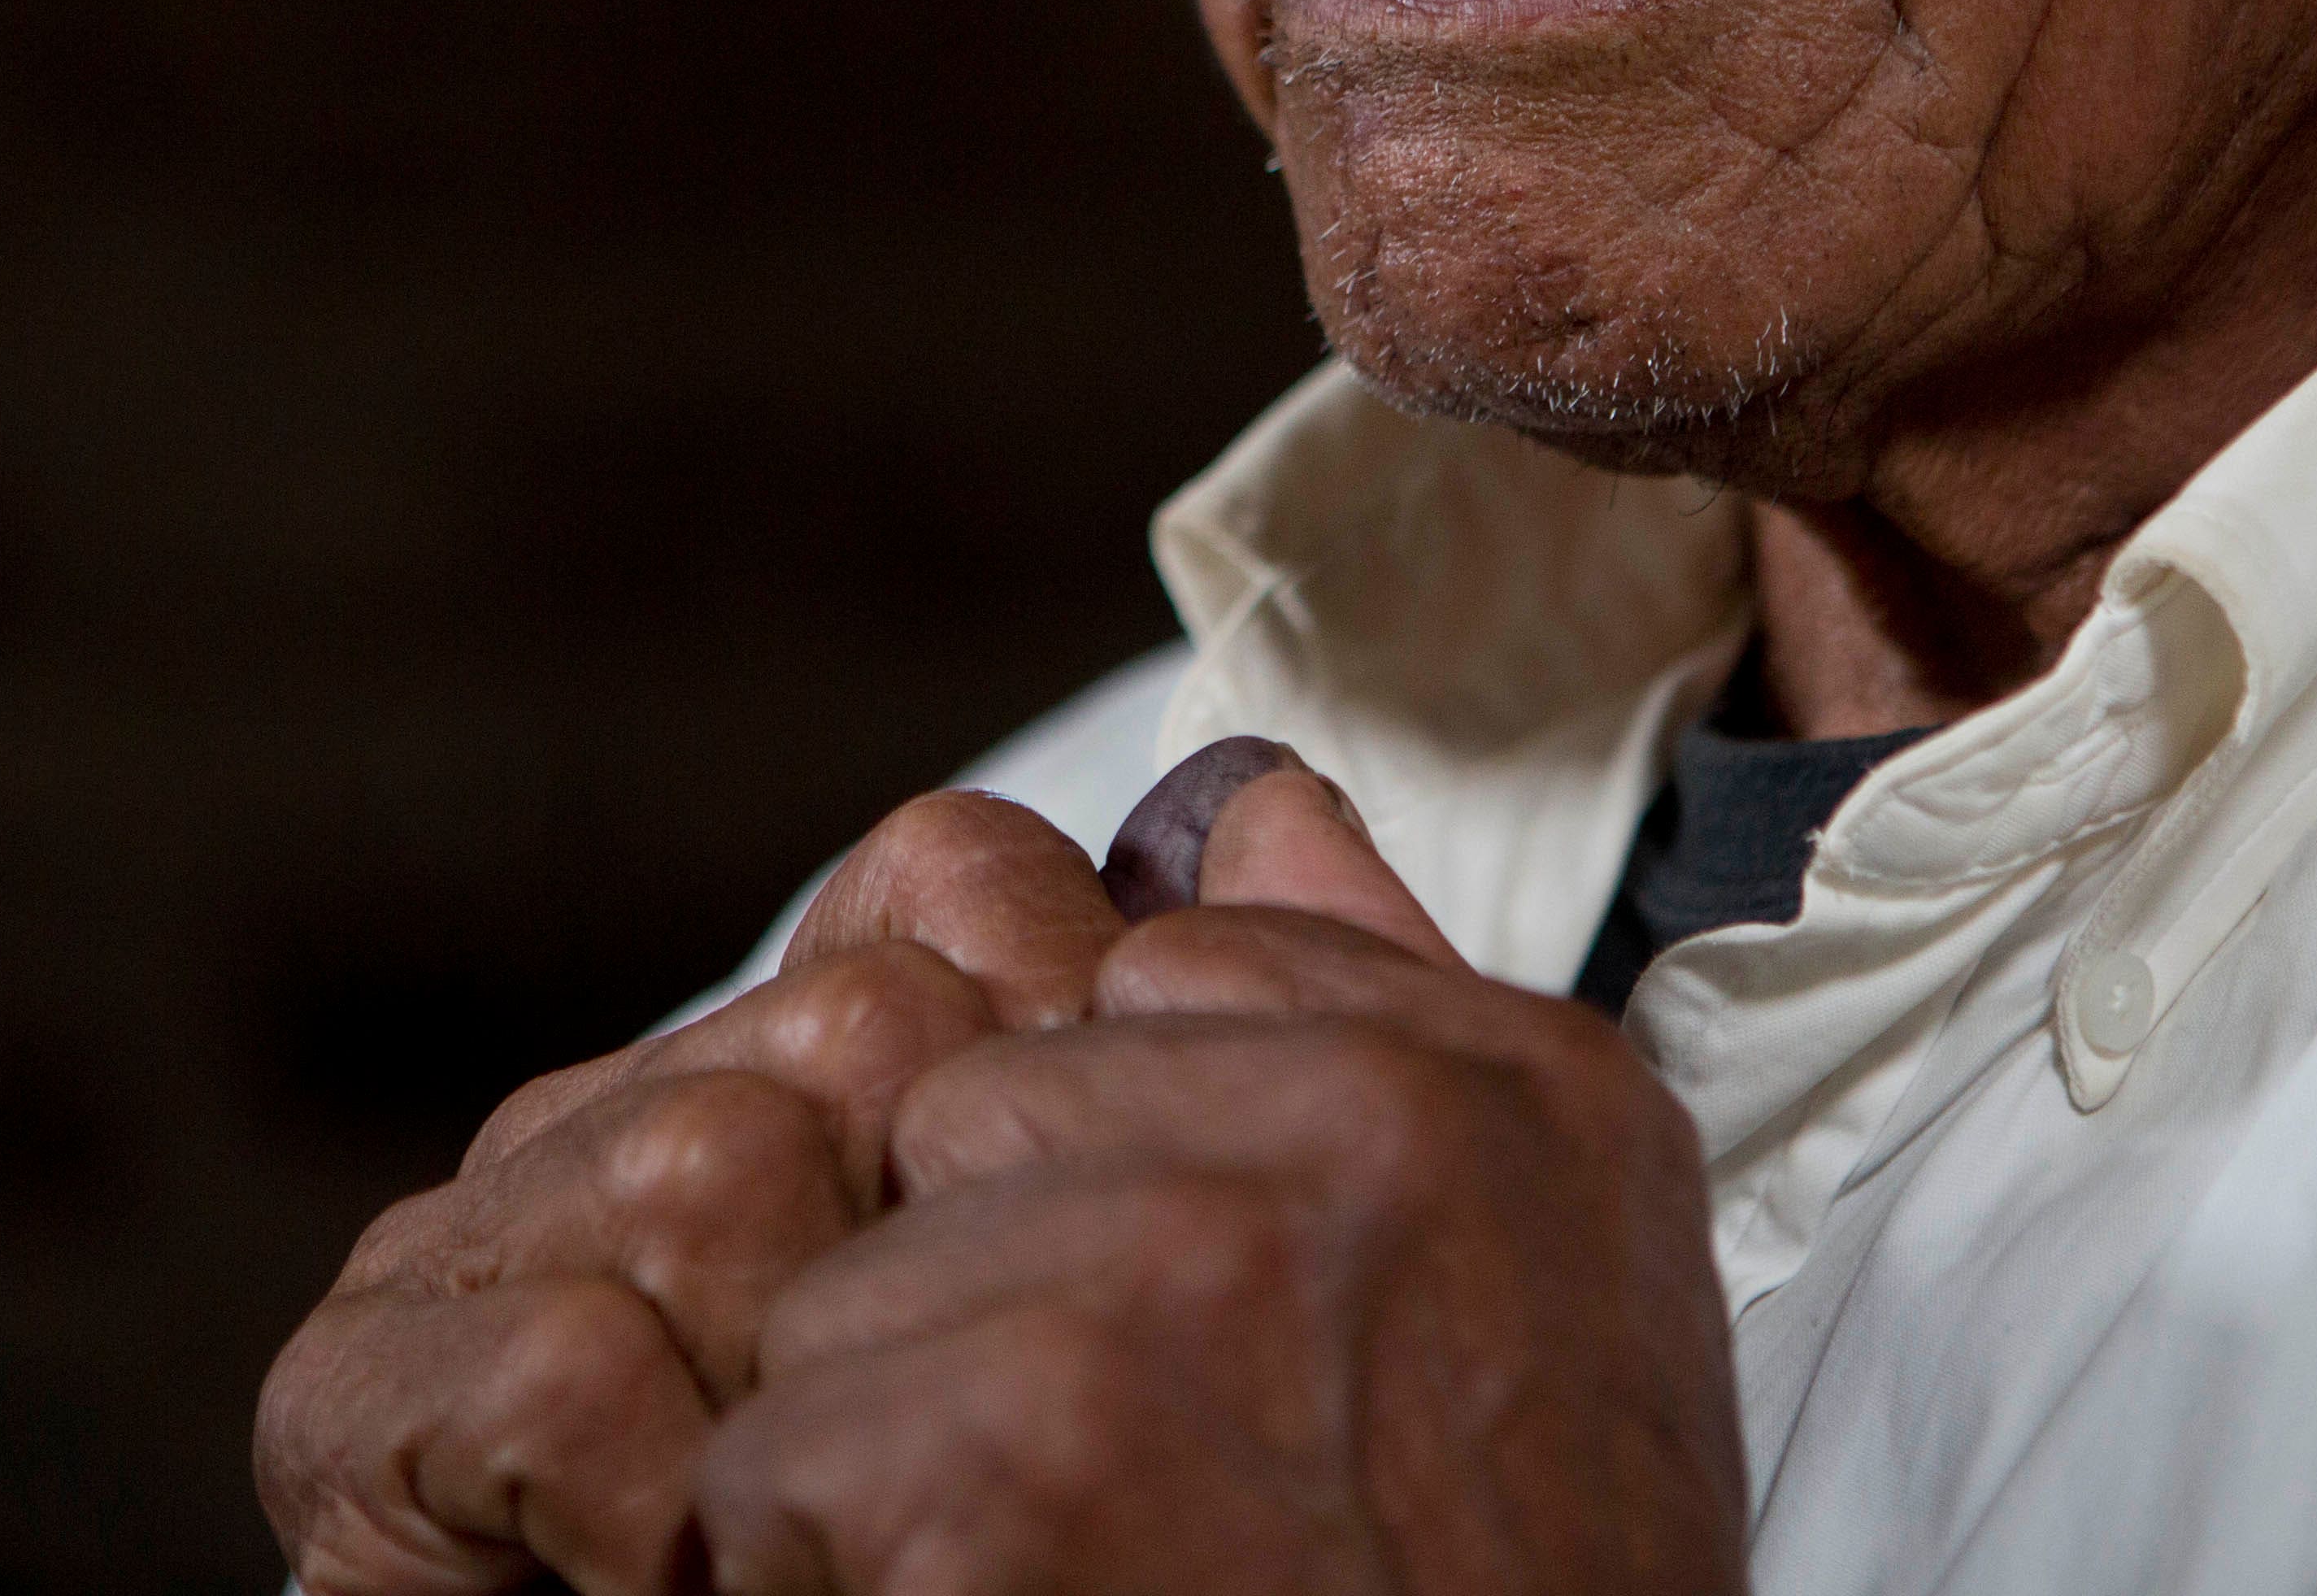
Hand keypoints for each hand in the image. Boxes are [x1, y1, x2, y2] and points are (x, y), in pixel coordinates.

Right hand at [257, 787, 1127, 1594]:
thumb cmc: (963, 1559)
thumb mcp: (1129, 1306)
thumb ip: (1205, 1055)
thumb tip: (1263, 793)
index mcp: (790, 1061)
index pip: (956, 878)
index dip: (1061, 1045)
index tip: (1101, 1277)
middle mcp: (617, 1106)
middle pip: (859, 1025)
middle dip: (938, 1272)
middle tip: (960, 1444)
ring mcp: (467, 1239)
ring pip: (712, 1172)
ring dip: (797, 1409)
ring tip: (814, 1537)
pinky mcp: (342, 1394)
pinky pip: (567, 1361)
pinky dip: (645, 1509)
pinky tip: (665, 1578)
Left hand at [691, 767, 1750, 1595]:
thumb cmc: (1506, 1590)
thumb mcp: (1537, 1283)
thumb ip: (1376, 1009)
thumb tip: (1239, 800)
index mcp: (1499, 1081)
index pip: (1151, 974)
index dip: (1123, 1184)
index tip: (1223, 1361)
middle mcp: (1364, 1137)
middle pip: (975, 1119)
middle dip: (996, 1310)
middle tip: (1138, 1498)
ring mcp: (1187, 1272)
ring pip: (855, 1291)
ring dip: (910, 1468)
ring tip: (1077, 1579)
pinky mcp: (1024, 1447)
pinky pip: (780, 1458)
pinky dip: (835, 1593)